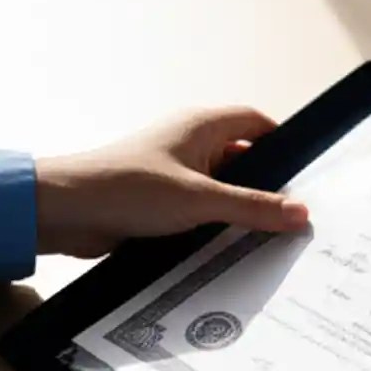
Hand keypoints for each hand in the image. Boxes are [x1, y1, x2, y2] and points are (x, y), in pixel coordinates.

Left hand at [34, 107, 308, 256]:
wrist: (65, 212)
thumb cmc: (124, 187)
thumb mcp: (201, 200)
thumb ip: (254, 208)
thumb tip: (299, 212)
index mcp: (201, 126)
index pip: (256, 123)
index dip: (282, 144)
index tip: (305, 172)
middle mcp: (191, 145)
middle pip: (244, 160)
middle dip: (266, 186)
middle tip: (292, 214)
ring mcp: (176, 173)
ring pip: (224, 189)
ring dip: (239, 210)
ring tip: (267, 235)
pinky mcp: (163, 201)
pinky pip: (203, 210)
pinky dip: (217, 224)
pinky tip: (230, 247)